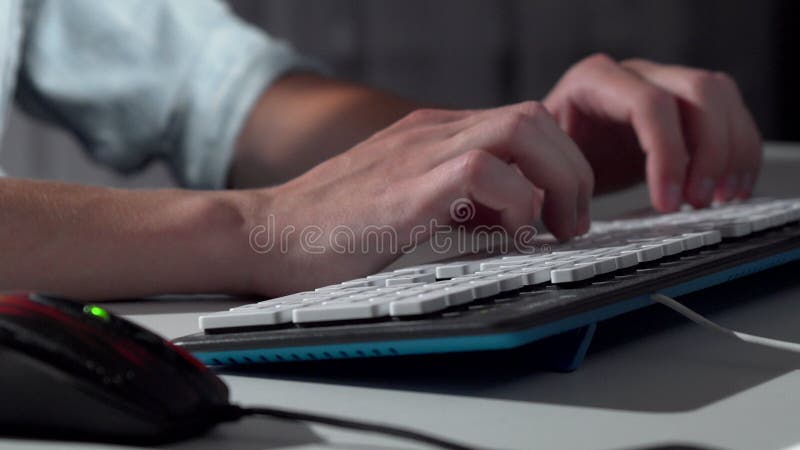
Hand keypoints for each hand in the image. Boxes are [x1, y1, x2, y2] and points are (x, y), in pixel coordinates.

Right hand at [244, 102, 593, 294]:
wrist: (264, 234)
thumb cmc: (329, 229)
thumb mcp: (406, 204)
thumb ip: (455, 202)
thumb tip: (506, 222)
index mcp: (432, 135)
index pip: (520, 121)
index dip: (556, 162)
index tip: (562, 209)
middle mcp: (431, 132)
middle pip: (535, 116)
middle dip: (571, 169)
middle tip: (573, 220)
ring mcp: (417, 153)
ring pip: (521, 130)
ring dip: (556, 181)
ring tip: (556, 227)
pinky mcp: (405, 187)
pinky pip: (483, 173)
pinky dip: (514, 207)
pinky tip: (506, 238)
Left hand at [544, 54, 761, 211]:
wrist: (550, 153)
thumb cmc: (544, 161)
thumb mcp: (543, 169)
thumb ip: (558, 181)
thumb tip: (571, 221)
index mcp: (592, 82)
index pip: (648, 104)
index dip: (667, 154)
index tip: (667, 203)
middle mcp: (633, 75)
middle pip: (697, 92)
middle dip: (708, 152)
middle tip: (697, 202)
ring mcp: (662, 84)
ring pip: (720, 99)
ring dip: (731, 152)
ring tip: (720, 199)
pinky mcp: (685, 106)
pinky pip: (729, 116)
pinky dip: (739, 154)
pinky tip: (730, 190)